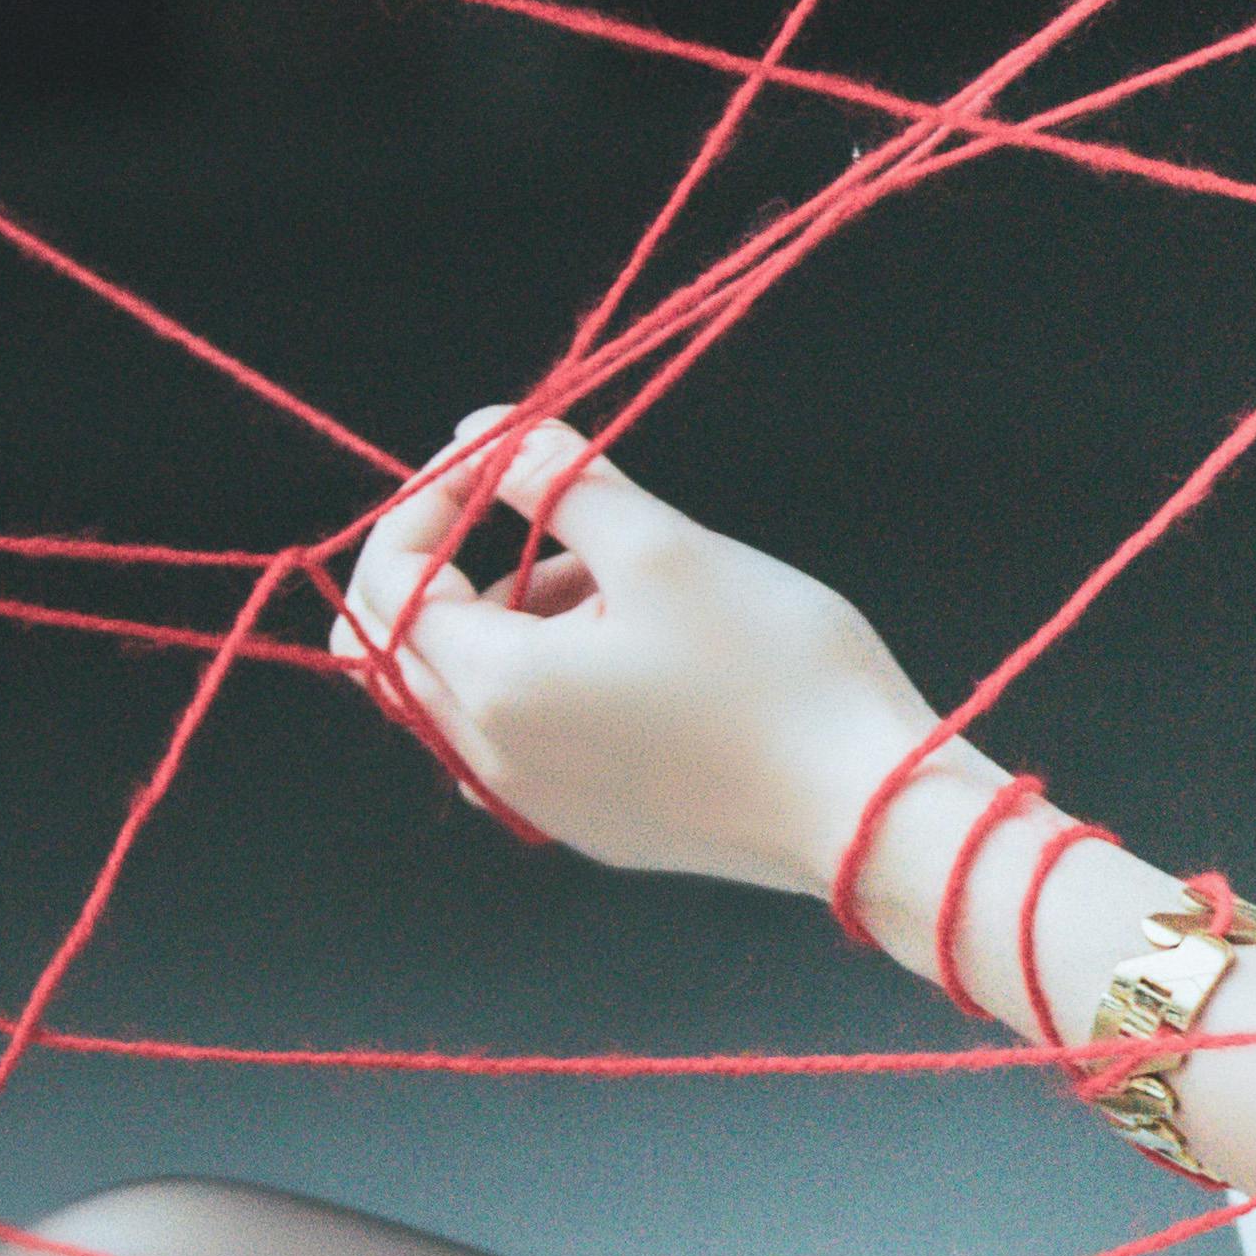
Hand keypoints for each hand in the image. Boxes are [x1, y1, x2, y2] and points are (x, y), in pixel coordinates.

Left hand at [335, 410, 938, 905]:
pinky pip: (517, 737)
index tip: (498, 460)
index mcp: (494, 687)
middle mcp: (492, 759)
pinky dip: (541, 675)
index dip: (427, 503)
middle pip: (399, 644)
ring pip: (462, 689)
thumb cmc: (775, 674)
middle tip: (534, 509)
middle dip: (451, 560)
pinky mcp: (590, 824)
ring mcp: (538, 803)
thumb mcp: (663, 548)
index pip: (388, 582)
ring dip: (505, 616)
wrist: (867, 811)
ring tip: (616, 578)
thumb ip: (558, 480)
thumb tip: (488, 432)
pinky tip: (634, 650)